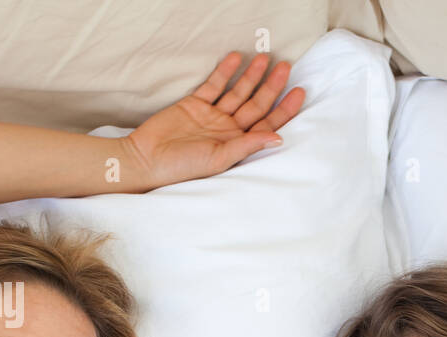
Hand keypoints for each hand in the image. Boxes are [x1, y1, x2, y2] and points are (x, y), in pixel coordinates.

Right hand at [124, 52, 304, 188]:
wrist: (147, 159)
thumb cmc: (183, 167)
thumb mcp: (219, 159)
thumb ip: (247, 146)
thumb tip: (278, 138)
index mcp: (238, 144)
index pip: (268, 123)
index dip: (285, 108)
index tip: (299, 91)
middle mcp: (228, 129)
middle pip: (256, 104)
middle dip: (271, 86)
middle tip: (286, 67)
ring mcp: (212, 115)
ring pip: (238, 92)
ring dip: (251, 76)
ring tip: (264, 58)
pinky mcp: (194, 104)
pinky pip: (214, 85)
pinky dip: (224, 72)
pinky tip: (236, 58)